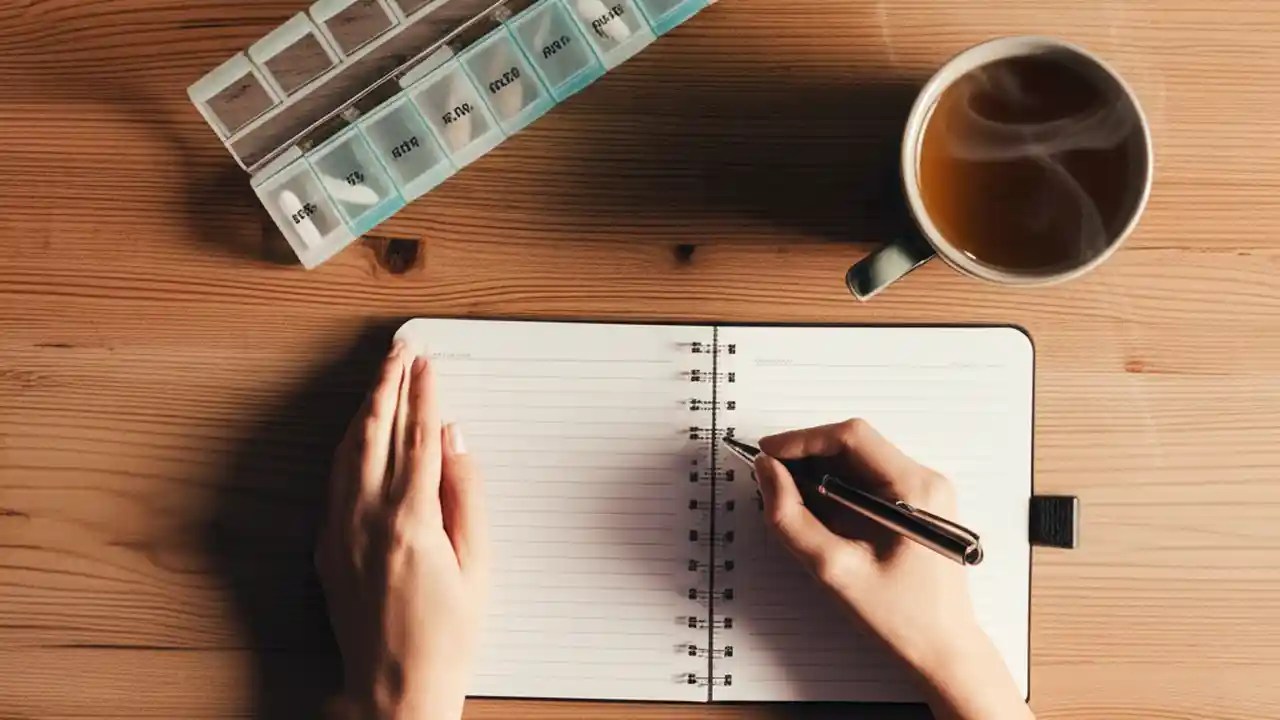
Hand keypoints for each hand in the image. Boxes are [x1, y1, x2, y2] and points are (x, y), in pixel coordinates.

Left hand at [317, 344, 487, 719]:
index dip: (424, 393)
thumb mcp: (477, 564)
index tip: (427, 362)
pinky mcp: (328, 548)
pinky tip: (359, 434)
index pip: (418, 436)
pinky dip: (349, 445)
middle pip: (376, 430)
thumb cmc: (445, 636)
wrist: (395, 688)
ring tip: (381, 378)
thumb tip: (454, 440)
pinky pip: (335, 479)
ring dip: (365, 407)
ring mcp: (341, 531)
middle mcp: (367, 518)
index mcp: (411, 520)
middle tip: (401, 350)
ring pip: (347, 450)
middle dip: (389, 383)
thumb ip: (466, 494)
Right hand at [755, 419, 1031, 719]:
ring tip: (789, 501)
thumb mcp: (834, 569)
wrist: (941, 648)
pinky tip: (815, 514)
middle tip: (771, 479)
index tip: (768, 453)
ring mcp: (921, 492)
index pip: (852, 437)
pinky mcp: (913, 505)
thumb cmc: (900, 617)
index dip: (802, 440)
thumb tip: (767, 473)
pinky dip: (833, 489)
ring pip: (856, 462)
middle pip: (853, 445)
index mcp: (915, 489)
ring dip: (818, 473)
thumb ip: (791, 517)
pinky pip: (865, 481)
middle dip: (806, 457)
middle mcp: (924, 481)